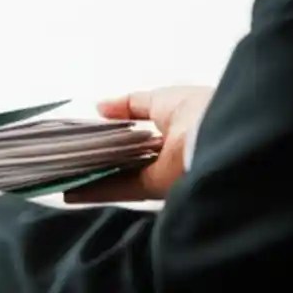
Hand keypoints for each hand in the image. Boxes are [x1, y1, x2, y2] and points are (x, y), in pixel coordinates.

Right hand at [64, 85, 213, 202]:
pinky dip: (98, 191)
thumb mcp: (162, 99)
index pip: (144, 131)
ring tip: (64, 176)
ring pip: (124, 175)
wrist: (228, 142)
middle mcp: (175, 153)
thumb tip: (100, 106)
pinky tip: (72, 191)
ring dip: (95, 176)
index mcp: (182, 127)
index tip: (90, 131)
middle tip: (72, 156)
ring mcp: (167, 175)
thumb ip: (131, 105)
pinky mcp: (161, 193)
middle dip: (103, 156)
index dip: (118, 130)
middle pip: (131, 157)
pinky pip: (124, 190)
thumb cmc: (200, 111)